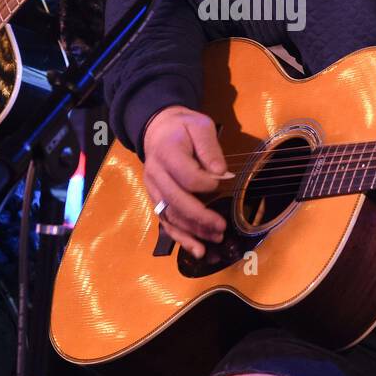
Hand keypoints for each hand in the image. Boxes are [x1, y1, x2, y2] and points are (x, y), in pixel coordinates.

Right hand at [141, 105, 231, 258]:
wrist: (157, 130)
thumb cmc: (183, 127)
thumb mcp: (200, 126)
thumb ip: (210, 148)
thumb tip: (221, 173)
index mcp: (167, 153)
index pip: (187, 176)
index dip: (207, 184)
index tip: (222, 182)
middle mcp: (156, 174)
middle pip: (176, 201)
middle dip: (200, 217)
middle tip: (221, 226)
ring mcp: (153, 189)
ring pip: (170, 216)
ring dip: (192, 232)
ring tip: (215, 239)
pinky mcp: (155, 199)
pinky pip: (165, 222)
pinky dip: (181, 238)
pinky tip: (197, 249)